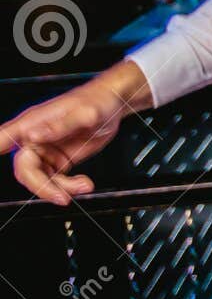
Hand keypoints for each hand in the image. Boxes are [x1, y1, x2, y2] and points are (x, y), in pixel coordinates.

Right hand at [0, 68, 142, 205]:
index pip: (2, 138)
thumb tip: (32, 136)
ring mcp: (45, 151)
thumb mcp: (84, 113)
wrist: (114, 105)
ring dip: (61, 188)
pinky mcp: (58, 160)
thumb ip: (58, 125)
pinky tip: (84, 183)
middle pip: (24, 170)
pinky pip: (56, 180)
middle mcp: (34, 139)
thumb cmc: (97, 101)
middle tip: (63, 196)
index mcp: (32, 123)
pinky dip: (69, 186)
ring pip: (41, 180)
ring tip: (84, 186)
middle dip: (42, 187)